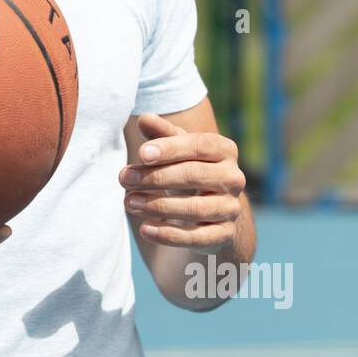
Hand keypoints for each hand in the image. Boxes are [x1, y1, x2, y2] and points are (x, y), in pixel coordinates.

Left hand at [118, 112, 245, 252]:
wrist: (209, 215)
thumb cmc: (187, 171)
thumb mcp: (176, 151)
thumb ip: (162, 134)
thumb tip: (145, 118)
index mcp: (224, 150)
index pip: (200, 145)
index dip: (171, 148)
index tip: (141, 153)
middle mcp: (233, 178)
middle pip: (194, 175)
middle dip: (155, 177)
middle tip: (123, 178)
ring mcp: (231, 208)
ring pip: (195, 208)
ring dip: (158, 205)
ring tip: (128, 202)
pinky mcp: (224, 235)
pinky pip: (197, 237)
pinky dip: (169, 235)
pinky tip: (144, 229)